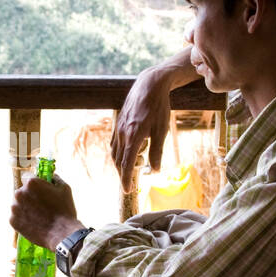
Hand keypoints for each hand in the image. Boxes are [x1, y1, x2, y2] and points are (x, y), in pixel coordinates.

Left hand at [10, 173, 83, 250]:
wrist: (61, 234)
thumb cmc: (65, 210)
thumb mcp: (64, 189)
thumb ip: (55, 179)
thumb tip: (50, 176)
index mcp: (31, 183)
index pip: (27, 177)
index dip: (34, 184)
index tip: (38, 190)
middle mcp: (19, 193)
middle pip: (22, 192)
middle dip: (29, 196)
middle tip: (40, 205)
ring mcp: (14, 208)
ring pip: (18, 205)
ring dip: (25, 208)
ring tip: (38, 216)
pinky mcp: (12, 221)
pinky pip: (16, 217)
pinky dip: (23, 219)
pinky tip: (34, 223)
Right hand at [111, 48, 196, 192]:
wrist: (149, 85)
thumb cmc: (159, 107)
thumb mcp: (161, 130)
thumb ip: (157, 151)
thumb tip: (153, 171)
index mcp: (134, 137)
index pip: (126, 164)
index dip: (126, 179)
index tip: (127, 191)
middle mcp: (122, 133)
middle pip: (118, 160)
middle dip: (123, 173)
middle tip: (130, 184)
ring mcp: (118, 127)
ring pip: (114, 152)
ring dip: (119, 164)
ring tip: (128, 170)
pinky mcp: (118, 122)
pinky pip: (114, 142)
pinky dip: (117, 153)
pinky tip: (123, 154)